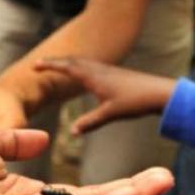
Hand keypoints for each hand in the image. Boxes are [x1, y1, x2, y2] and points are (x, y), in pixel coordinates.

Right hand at [34, 58, 176, 133]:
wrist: (160, 92)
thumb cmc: (135, 102)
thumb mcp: (110, 114)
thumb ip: (90, 122)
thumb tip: (72, 132)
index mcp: (94, 76)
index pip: (66, 67)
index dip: (49, 66)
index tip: (34, 66)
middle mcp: (99, 69)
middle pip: (72, 61)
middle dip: (54, 62)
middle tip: (39, 65)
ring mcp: (107, 70)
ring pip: (82, 63)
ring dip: (67, 63)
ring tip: (56, 68)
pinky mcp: (115, 74)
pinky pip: (91, 66)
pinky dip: (80, 67)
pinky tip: (83, 75)